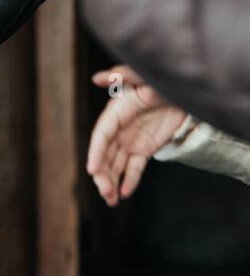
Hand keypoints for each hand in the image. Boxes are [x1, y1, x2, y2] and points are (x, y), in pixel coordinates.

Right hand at [87, 64, 187, 206]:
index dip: (95, 153)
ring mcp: (130, 141)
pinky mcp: (144, 150)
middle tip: (105, 192)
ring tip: (111, 200)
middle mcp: (119, 130)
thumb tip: (97, 78)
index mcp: (115, 113)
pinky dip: (129, 180)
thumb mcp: (144, 76)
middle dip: (102, 175)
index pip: (101, 136)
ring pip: (116, 165)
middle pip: (105, 155)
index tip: (92, 170)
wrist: (184, 92)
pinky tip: (125, 194)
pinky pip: (134, 168)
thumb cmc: (161, 80)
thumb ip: (122, 75)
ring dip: (111, 182)